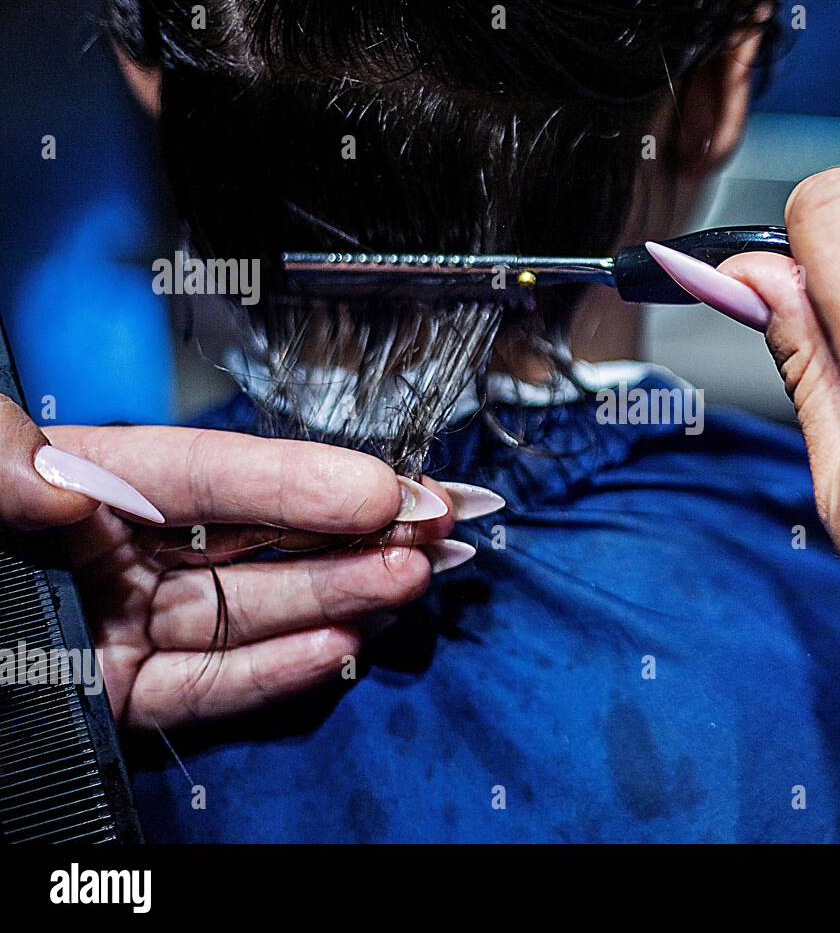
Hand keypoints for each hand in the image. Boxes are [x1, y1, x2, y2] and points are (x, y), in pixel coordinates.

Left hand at [1, 398, 491, 727]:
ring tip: (413, 579)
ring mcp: (118, 628)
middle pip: (255, 542)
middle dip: (354, 534)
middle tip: (437, 526)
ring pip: (249, 613)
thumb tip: (66, 483)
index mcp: (76, 485)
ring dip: (341, 599)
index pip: (209, 477)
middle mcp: (112, 555)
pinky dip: (275, 674)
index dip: (298, 481)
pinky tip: (341, 647)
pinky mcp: (111, 697)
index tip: (380, 485)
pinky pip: (204, 689)